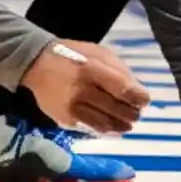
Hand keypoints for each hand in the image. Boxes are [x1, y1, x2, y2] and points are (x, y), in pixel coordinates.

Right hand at [21, 39, 149, 134]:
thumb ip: (118, 69)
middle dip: (132, 113)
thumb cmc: (71, 56)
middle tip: (136, 112)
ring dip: (121, 125)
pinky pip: (92, 128)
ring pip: (106, 123)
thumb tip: (137, 90)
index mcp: (90, 69)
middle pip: (117, 109)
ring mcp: (72, 107)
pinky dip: (106, 129)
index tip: (144, 100)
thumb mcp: (96, 52)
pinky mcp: (65, 119)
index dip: (139, 98)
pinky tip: (112, 126)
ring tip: (127, 123)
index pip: (123, 89)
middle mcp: (81, 90)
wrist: (36, 64)